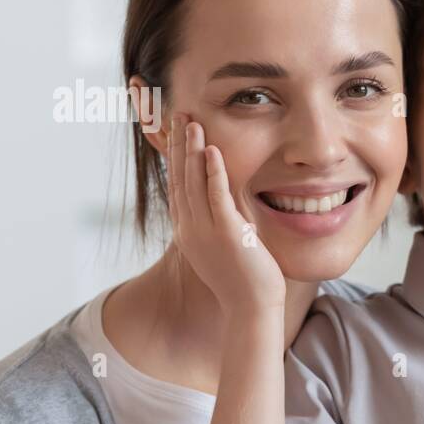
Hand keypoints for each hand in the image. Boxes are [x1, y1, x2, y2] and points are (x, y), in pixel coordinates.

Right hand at [167, 113, 285, 314]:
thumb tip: (236, 214)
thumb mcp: (228, 249)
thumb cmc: (245, 282)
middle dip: (178, 145)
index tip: (172, 133)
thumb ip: (228, 226)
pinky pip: (217, 197)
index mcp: (189, 232)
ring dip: (191, 150)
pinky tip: (211, 149)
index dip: (173, 159)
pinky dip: (213, 172)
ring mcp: (206, 231)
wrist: (251, 309)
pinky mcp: (227, 234)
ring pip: (193, 183)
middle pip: (179, 179)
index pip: (177, 187)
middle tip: (176, 114)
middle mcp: (191, 229)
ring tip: (190, 121)